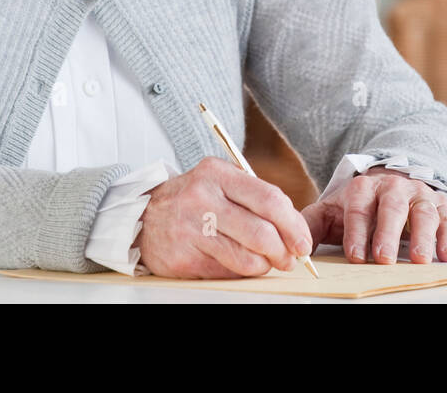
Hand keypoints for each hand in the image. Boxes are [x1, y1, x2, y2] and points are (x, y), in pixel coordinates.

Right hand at [133, 157, 313, 278]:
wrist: (143, 217)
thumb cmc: (193, 200)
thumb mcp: (219, 182)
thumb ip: (254, 197)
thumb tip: (294, 228)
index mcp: (217, 173)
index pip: (269, 199)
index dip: (293, 224)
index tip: (304, 240)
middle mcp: (202, 198)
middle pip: (261, 232)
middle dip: (285, 250)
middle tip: (291, 259)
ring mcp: (190, 229)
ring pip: (247, 257)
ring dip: (266, 265)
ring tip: (268, 263)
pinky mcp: (183, 258)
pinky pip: (227, 272)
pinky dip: (242, 272)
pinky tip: (241, 265)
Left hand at [300, 166, 446, 264]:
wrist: (392, 181)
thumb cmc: (359, 206)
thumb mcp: (333, 210)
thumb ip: (312, 225)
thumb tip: (293, 247)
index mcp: (362, 189)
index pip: (358, 209)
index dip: (356, 232)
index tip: (355, 255)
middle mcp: (392, 188)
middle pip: (391, 208)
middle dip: (388, 233)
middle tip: (384, 258)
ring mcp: (418, 195)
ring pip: (422, 211)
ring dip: (421, 235)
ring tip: (418, 259)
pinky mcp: (441, 205)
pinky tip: (446, 255)